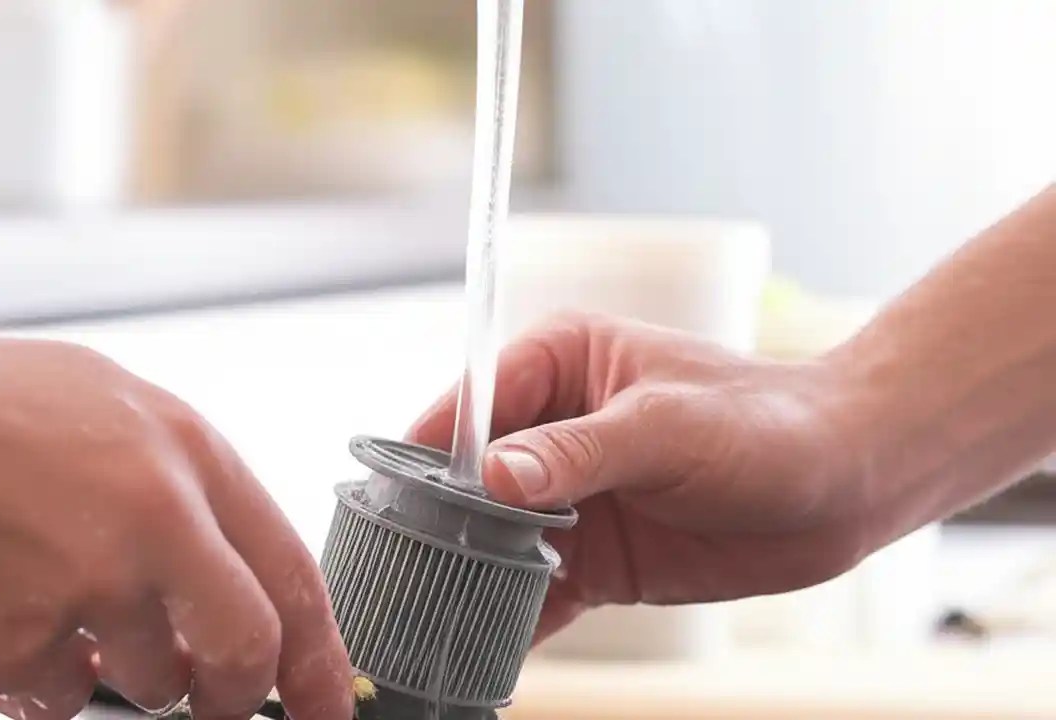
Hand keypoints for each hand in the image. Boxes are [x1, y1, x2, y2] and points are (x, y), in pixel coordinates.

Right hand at [0, 327, 351, 719]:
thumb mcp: (122, 411)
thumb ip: (187, 490)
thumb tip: (229, 566)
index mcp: (191, 458)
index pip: (295, 580)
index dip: (324, 659)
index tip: (332, 707)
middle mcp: (155, 522)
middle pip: (243, 653)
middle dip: (233, 691)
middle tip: (211, 694)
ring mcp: (85, 586)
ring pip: (145, 679)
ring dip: (115, 661)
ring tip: (56, 588)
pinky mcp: (12, 645)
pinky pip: (57, 696)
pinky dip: (40, 669)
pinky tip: (8, 604)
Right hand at [410, 314, 873, 643]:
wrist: (844, 482)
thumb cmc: (766, 422)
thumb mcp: (668, 427)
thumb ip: (578, 450)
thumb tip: (494, 477)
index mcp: (558, 362)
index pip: (469, 405)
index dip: (430, 454)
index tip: (396, 502)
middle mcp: (551, 428)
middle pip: (466, 480)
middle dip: (437, 527)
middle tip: (402, 576)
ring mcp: (568, 497)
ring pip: (491, 540)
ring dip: (465, 578)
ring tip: (423, 623)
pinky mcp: (590, 556)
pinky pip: (532, 590)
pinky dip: (507, 619)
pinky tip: (478, 650)